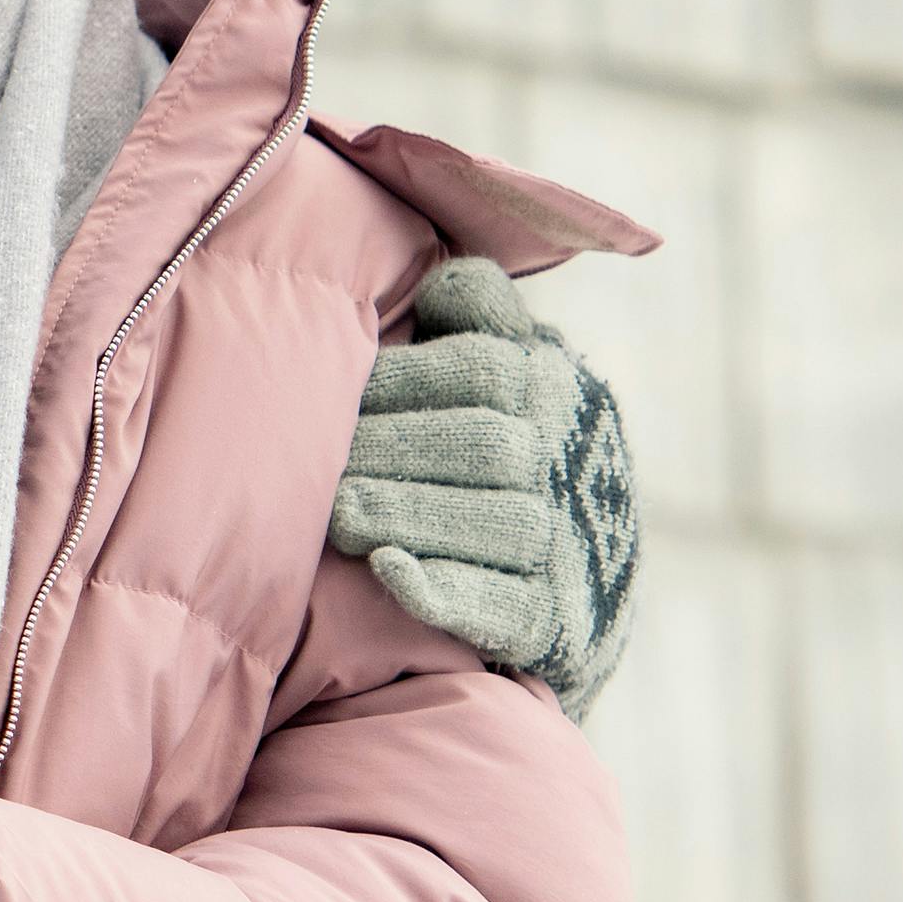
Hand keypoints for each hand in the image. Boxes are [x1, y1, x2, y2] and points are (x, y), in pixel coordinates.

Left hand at [329, 257, 641, 713]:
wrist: (579, 579)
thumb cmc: (511, 446)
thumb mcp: (512, 365)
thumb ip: (480, 318)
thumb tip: (440, 279)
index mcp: (557, 387)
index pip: (485, 369)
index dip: (402, 379)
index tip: (338, 393)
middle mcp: (575, 463)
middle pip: (487, 446)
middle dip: (395, 450)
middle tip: (323, 462)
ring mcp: (572, 544)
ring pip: (501, 522)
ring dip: (411, 514)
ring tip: (339, 512)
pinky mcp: (557, 621)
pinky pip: (506, 607)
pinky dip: (443, 590)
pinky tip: (386, 569)